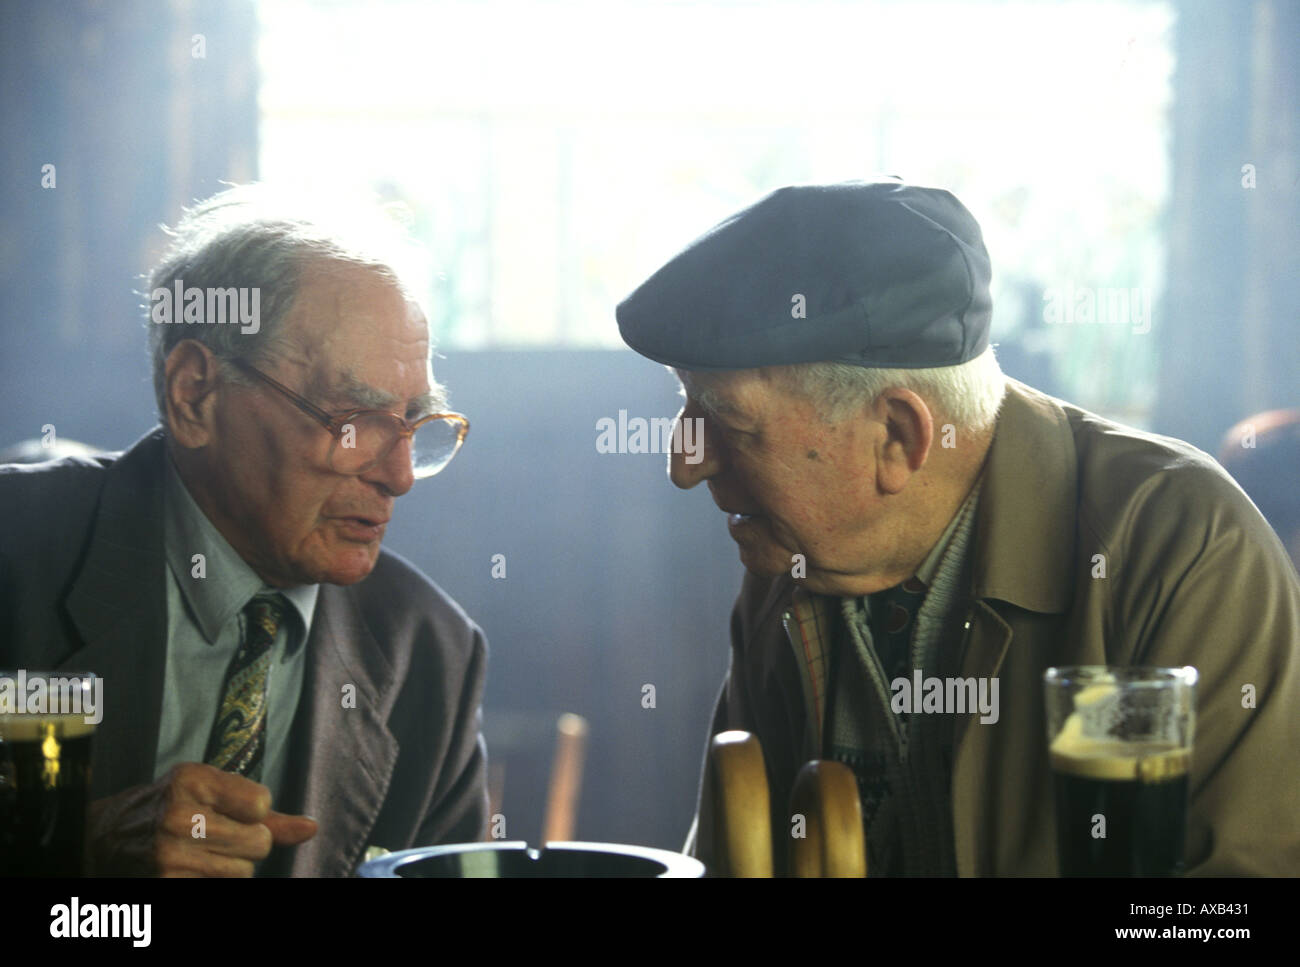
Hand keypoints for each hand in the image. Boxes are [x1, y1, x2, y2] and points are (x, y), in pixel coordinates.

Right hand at [86, 762, 317, 875]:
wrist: (109, 837)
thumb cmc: (171, 806)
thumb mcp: (211, 791)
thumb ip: (264, 811)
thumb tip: (311, 829)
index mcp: (192, 781)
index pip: (261, 803)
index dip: (254, 812)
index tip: (232, 810)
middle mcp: (179, 817)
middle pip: (258, 844)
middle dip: (246, 843)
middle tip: (217, 836)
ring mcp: (170, 855)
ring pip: (243, 873)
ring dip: (231, 867)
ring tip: (204, 854)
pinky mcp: (168, 884)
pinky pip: (222, 889)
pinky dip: (214, 883)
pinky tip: (194, 870)